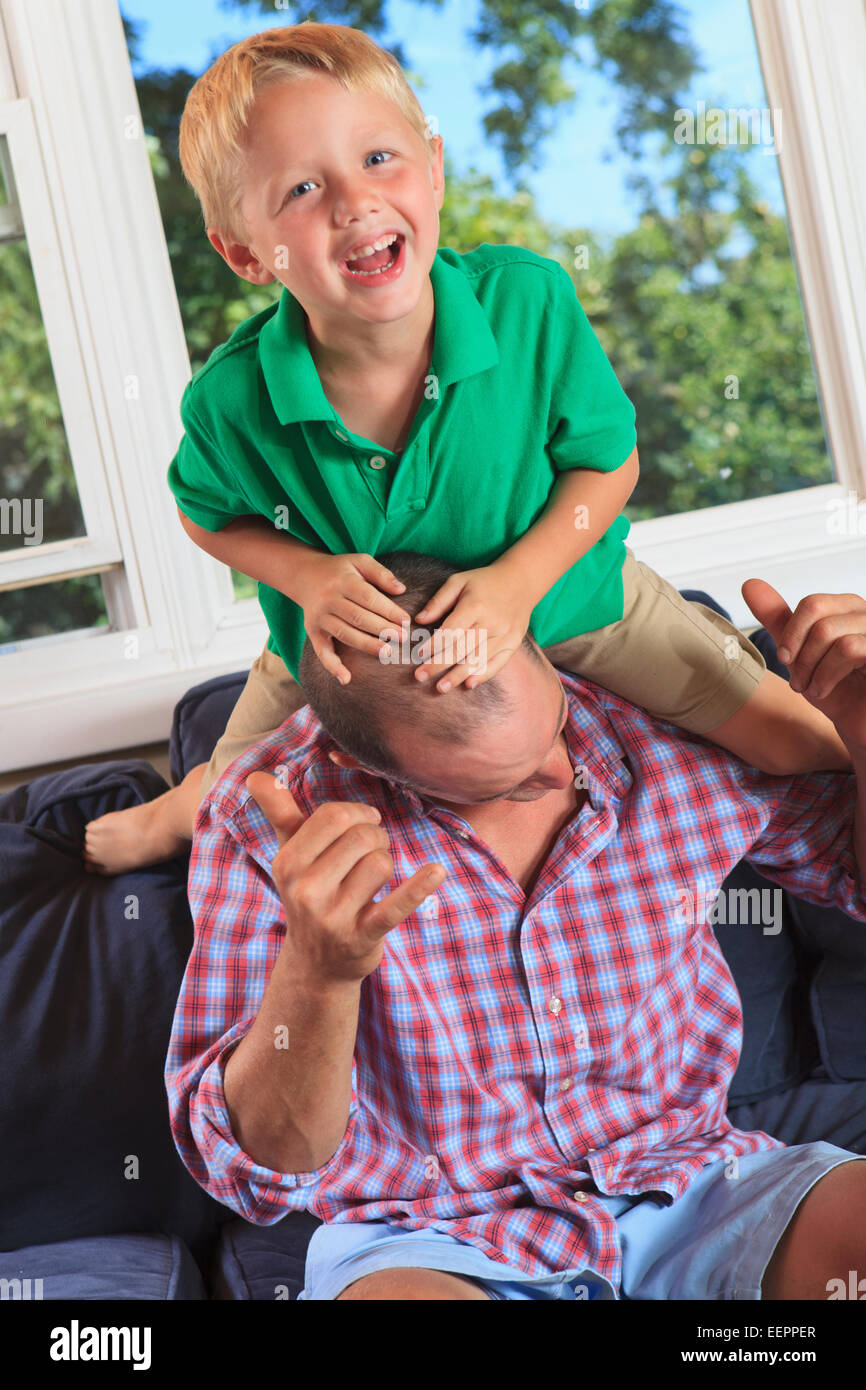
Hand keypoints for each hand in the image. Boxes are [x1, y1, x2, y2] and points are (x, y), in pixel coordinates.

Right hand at [245, 772, 445, 984]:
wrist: (316, 964)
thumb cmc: (308, 894)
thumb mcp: (290, 856)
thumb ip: (278, 814)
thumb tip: (256, 776)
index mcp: (287, 864)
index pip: (334, 816)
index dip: (357, 814)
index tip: (362, 825)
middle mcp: (305, 890)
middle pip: (362, 836)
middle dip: (376, 837)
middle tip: (371, 853)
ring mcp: (333, 916)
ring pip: (381, 863)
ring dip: (387, 864)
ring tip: (375, 877)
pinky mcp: (363, 936)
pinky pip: (396, 905)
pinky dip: (419, 888)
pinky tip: (437, 872)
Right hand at [295, 552, 410, 683]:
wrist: (305, 575)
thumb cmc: (341, 570)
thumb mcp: (360, 562)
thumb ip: (381, 574)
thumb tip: (401, 589)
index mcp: (343, 582)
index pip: (369, 598)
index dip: (389, 611)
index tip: (407, 621)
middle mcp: (329, 600)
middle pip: (359, 617)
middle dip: (382, 629)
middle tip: (403, 638)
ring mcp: (320, 618)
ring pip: (345, 634)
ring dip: (366, 645)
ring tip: (387, 653)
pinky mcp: (313, 632)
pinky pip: (322, 651)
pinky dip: (332, 666)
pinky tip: (346, 679)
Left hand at [411, 561, 534, 690]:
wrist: (521, 580)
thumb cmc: (484, 582)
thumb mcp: (458, 581)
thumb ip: (439, 601)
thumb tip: (419, 620)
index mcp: (475, 605)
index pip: (451, 630)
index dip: (434, 644)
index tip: (418, 654)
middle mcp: (491, 622)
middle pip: (461, 648)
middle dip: (438, 664)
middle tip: (419, 676)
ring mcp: (504, 635)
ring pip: (477, 659)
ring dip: (457, 676)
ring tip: (440, 688)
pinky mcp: (514, 643)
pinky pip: (498, 663)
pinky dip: (483, 675)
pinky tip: (469, 684)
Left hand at [742, 579, 865, 753]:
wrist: (858, 724)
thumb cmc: (835, 689)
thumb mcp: (799, 653)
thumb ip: (779, 620)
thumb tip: (750, 584)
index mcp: (850, 610)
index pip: (812, 603)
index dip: (791, 633)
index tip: (785, 659)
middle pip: (817, 613)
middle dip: (799, 652)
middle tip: (797, 680)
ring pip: (829, 632)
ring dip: (810, 668)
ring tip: (811, 689)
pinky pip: (849, 648)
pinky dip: (826, 674)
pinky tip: (823, 692)